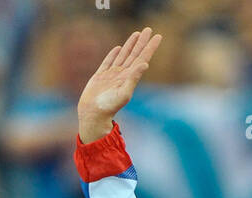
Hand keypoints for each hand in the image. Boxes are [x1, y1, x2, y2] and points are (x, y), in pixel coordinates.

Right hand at [77, 27, 162, 143]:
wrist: (93, 113)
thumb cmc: (109, 106)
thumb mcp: (124, 93)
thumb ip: (134, 78)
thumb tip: (144, 64)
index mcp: (130, 77)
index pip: (142, 58)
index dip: (150, 47)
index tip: (157, 36)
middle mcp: (122, 75)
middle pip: (134, 54)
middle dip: (142, 42)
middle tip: (148, 29)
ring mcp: (112, 75)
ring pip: (123, 55)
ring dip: (130, 45)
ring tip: (136, 34)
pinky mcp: (101, 76)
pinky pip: (109, 61)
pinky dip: (113, 54)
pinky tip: (118, 48)